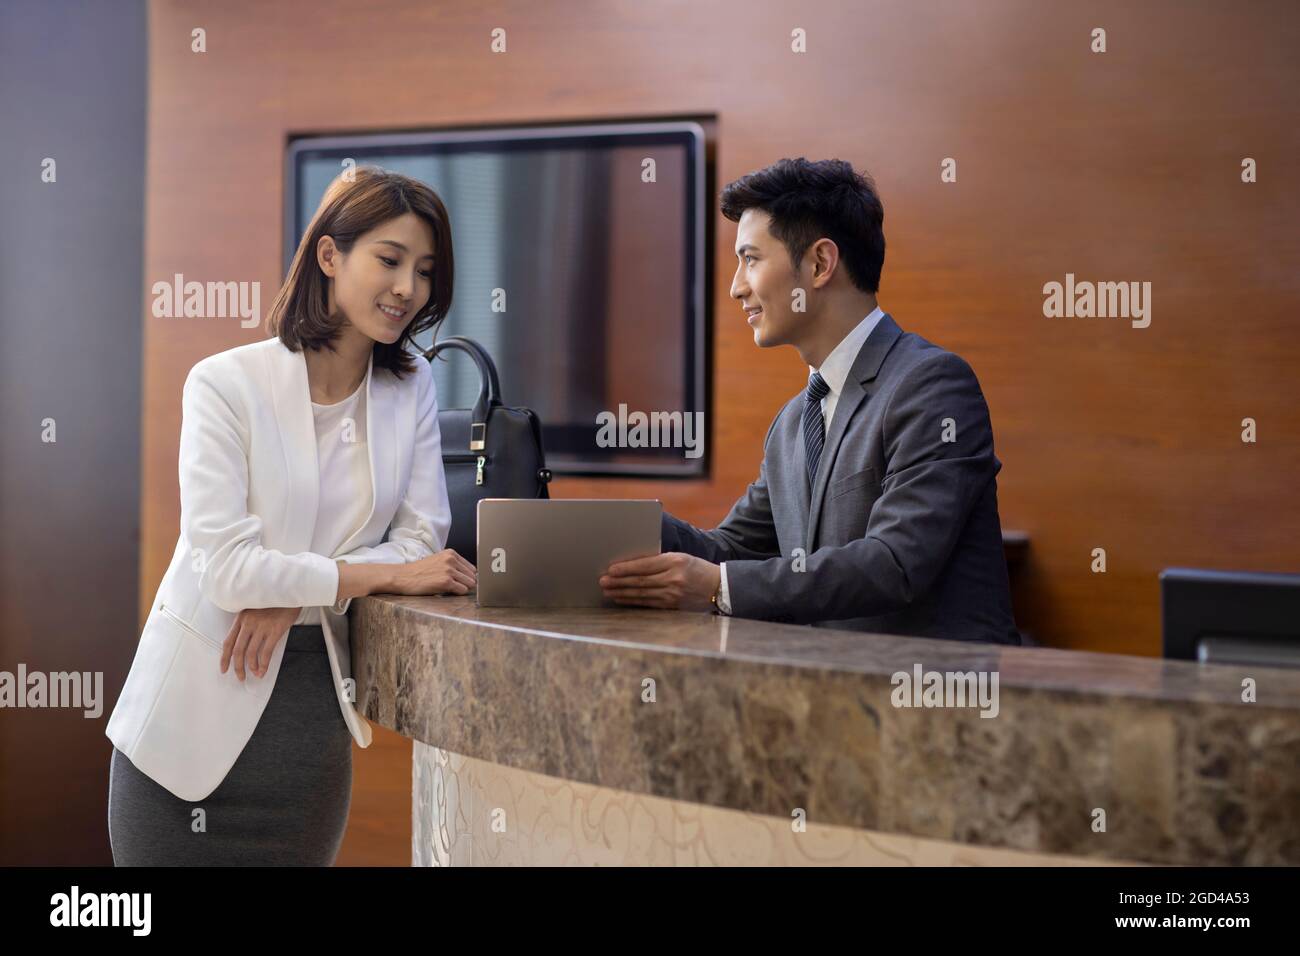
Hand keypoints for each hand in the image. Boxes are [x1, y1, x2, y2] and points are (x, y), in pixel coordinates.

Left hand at [222, 606, 301, 680]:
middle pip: (237, 650)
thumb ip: (249, 623)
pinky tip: (263, 669)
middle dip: (237, 667)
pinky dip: (264, 664)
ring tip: (255, 674)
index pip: (228, 641)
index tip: (224, 668)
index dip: (224, 658)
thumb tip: (246, 644)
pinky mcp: (275, 629)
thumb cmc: (275, 601)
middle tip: (240, 677)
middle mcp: (249, 622)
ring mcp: (261, 626)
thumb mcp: (256, 609)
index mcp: (241, 617)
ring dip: (252, 667)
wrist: (291, 591)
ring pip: (251, 653)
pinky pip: (266, 652)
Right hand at [389, 548, 476, 595]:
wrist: (403, 577)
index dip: (467, 577)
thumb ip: (453, 565)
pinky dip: (457, 593)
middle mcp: (451, 560)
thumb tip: (471, 576)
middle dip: (466, 583)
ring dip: (462, 588)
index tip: (461, 582)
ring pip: (470, 584)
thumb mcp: (438, 561)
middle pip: (473, 576)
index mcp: (451, 553)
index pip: (471, 568)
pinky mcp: (446, 582)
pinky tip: (446, 591)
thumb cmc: (419, 571)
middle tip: (454, 587)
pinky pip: (462, 590)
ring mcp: (449, 570)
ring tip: (449, 589)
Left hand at [599, 552, 720, 610]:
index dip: (625, 568)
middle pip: (640, 581)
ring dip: (622, 593)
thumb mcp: (680, 557)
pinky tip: (622, 599)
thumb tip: (632, 564)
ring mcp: (673, 595)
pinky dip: (633, 601)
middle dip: (618, 582)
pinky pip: (648, 604)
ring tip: (607, 591)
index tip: (610, 569)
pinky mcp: (672, 606)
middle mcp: (673, 579)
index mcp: (675, 561)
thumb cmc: (697, 569)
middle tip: (602, 581)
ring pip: (641, 594)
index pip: (644, 565)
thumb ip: (659, 561)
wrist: (719, 587)